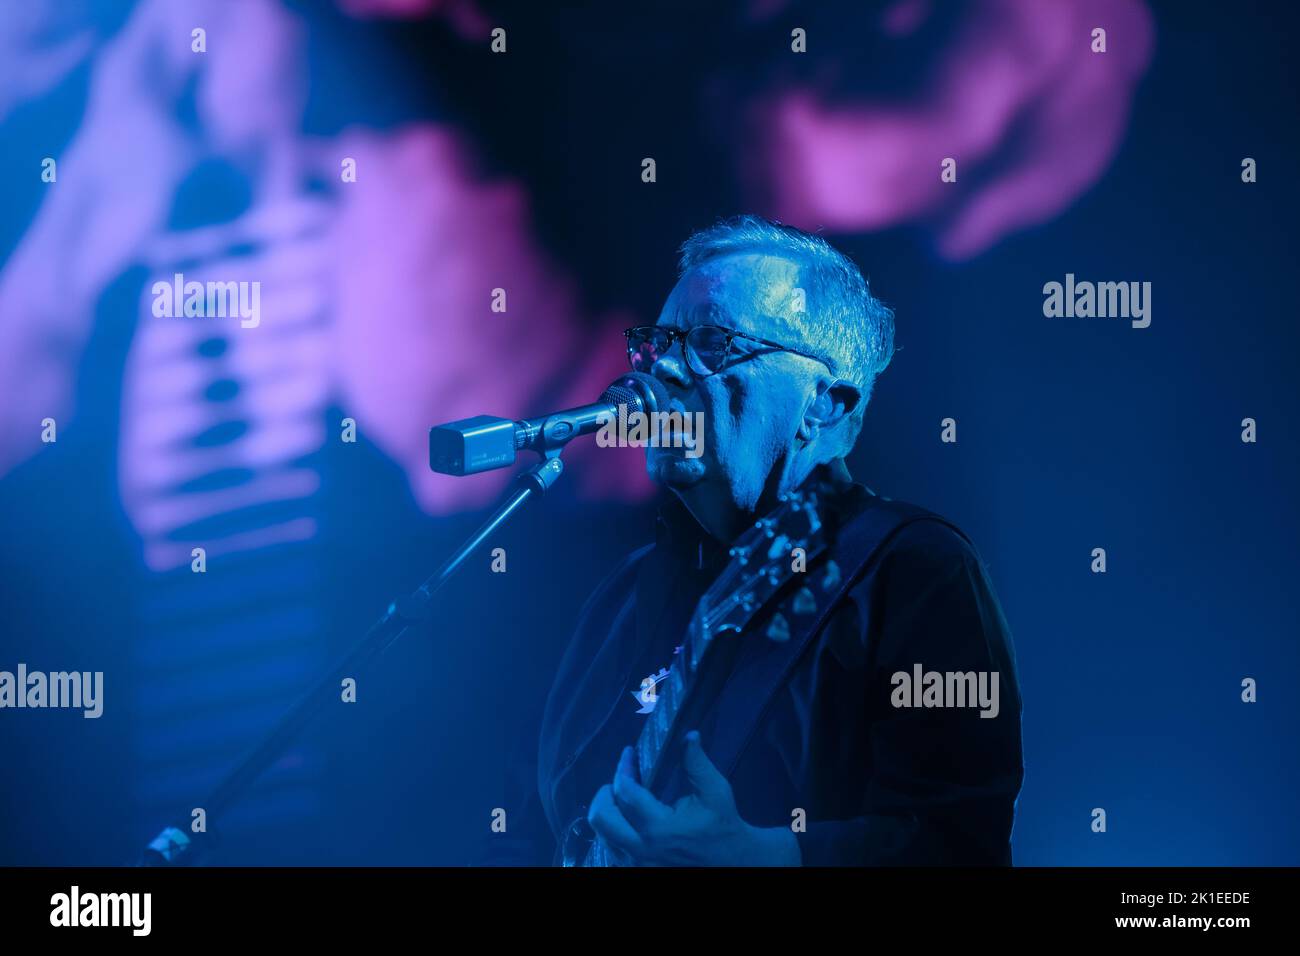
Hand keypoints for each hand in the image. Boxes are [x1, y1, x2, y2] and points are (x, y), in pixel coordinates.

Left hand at [586, 731, 800, 865]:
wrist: (733, 861)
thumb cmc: (722, 825)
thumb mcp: (715, 791)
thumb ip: (697, 763)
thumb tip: (687, 734)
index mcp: (660, 828)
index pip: (626, 793)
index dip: (624, 768)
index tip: (629, 753)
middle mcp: (642, 849)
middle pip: (601, 819)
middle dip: (605, 793)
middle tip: (621, 778)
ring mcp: (637, 864)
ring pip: (602, 835)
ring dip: (609, 812)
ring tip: (623, 796)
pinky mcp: (637, 870)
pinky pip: (611, 849)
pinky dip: (613, 831)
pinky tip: (627, 818)